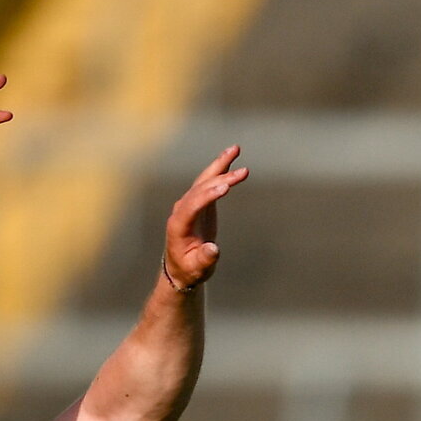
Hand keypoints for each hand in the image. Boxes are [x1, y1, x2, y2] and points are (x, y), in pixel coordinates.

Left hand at [162, 146, 248, 289]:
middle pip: (201, 188)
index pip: (192, 205)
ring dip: (220, 165)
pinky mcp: (200, 202)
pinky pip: (210, 182)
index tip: (225, 187)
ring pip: (205, 180)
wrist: (182, 268)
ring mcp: (190, 203)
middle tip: (242, 173)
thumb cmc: (189, 270)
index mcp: (178, 225)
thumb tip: (213, 250)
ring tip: (236, 150)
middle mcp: (182, 209)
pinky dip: (221, 169)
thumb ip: (204, 259)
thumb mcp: (197, 269)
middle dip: (221, 178)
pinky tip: (233, 158)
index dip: (208, 195)